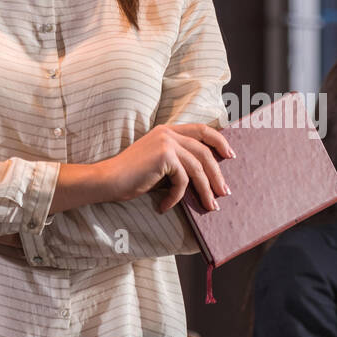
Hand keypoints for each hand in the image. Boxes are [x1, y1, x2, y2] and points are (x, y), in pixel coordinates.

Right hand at [98, 123, 234, 212]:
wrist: (106, 180)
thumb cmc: (129, 176)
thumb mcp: (156, 163)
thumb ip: (176, 159)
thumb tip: (203, 175)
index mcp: (168, 130)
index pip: (202, 129)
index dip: (219, 141)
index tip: (230, 156)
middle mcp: (169, 133)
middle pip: (205, 151)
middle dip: (217, 174)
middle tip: (224, 192)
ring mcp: (167, 143)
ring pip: (198, 168)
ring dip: (205, 190)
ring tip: (210, 206)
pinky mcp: (164, 157)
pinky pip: (182, 181)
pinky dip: (176, 197)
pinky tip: (164, 206)